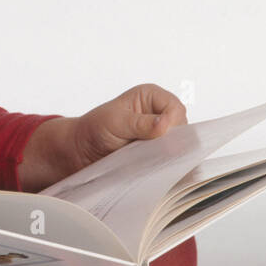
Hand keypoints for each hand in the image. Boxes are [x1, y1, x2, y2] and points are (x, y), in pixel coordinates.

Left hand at [72, 83, 188, 166]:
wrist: (82, 151)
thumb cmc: (95, 129)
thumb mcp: (115, 122)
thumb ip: (140, 124)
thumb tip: (164, 125)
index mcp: (151, 97)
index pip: (176, 108)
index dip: (172, 122)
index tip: (160, 135)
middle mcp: (160, 113)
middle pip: (183, 128)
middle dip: (171, 141)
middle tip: (155, 152)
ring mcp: (161, 135)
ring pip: (179, 146)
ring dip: (167, 154)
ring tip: (149, 160)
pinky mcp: (158, 152)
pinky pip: (171, 159)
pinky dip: (165, 164)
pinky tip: (155, 168)